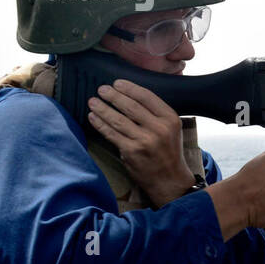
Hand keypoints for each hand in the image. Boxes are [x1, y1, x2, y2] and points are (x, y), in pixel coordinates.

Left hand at [87, 79, 193, 206]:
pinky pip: (111, 134)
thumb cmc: (168, 152)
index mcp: (171, 119)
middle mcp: (159, 128)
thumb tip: (130, 97)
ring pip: (118, 119)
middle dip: (113, 96)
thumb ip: (156, 115)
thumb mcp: (171, 129)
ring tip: (92, 101)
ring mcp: (145, 140)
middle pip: (131, 106)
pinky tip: (93, 117)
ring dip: (102, 108)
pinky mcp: (131, 152)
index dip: (130, 88)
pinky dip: (100, 124)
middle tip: (102, 89)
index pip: (147, 97)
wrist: (170, 180)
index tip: (117, 83)